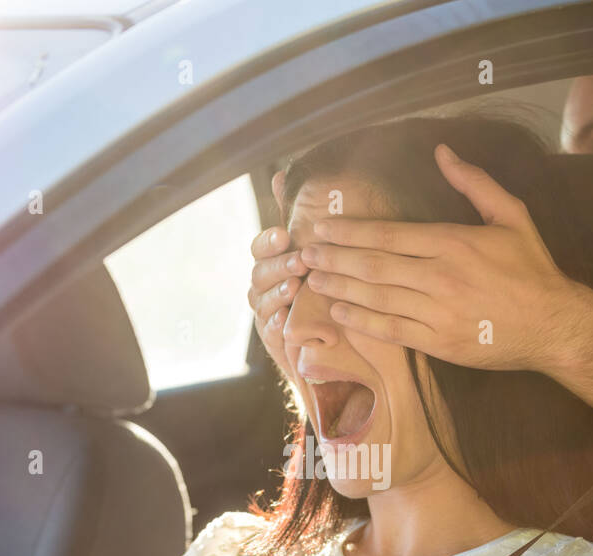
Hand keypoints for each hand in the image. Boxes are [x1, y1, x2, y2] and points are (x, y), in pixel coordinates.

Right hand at [246, 170, 307, 363]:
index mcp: (271, 264)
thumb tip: (278, 176)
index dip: (269, 241)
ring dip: (277, 293)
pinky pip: (269, 333)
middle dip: (278, 266)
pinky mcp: (274, 342)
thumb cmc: (321, 289)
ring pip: (261, 301)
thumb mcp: (314, 250)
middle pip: (258, 274)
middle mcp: (264, 288)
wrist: (333, 338)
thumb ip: (297, 217)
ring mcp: (267, 315)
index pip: (259, 248)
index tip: (284, 234)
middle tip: (300, 262)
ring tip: (295, 288)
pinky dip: (276, 325)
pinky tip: (286, 319)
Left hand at [298, 143, 592, 373]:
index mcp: (453, 242)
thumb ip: (474, 183)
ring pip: (376, 298)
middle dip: (334, 259)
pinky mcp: (439, 343)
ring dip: (339, 288)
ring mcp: (437, 312)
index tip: (323, 228)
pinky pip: (391, 331)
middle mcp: (439, 277)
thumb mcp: (511, 216)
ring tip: (312, 280)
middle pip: (373, 265)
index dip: (350, 232)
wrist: (555, 325)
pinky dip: (362, 321)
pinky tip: (339, 313)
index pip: (388, 234)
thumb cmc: (532, 269)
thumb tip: (443, 150)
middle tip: (305, 254)